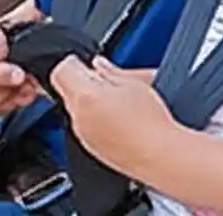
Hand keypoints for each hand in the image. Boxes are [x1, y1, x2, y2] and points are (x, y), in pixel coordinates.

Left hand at [50, 56, 176, 175]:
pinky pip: (86, 130)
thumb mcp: (136, 84)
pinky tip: (120, 123)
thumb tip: (99, 65)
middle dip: (85, 85)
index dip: (74, 64)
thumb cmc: (152, 123)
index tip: (86, 65)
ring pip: (77, 112)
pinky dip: (97, 123)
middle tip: (110, 84)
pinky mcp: (92, 150)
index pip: (61, 71)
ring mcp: (83, 136)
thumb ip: (111, 72)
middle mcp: (78, 117)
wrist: (162, 157)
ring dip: (91, 105)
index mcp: (85, 96)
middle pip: (69, 92)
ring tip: (120, 105)